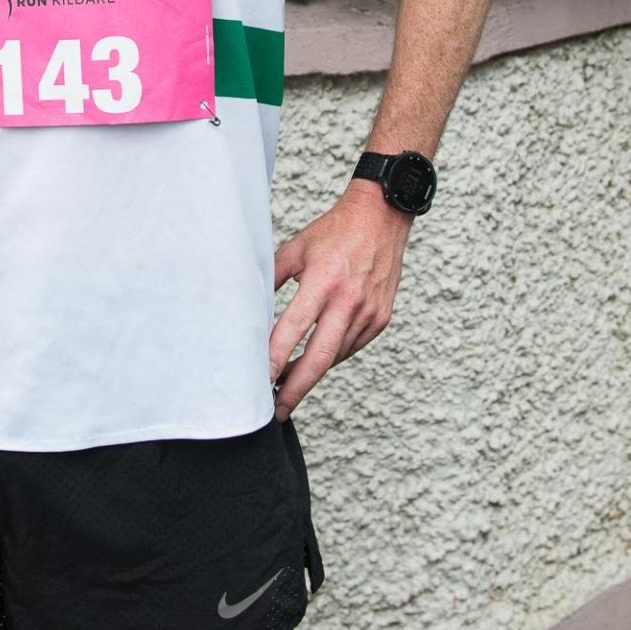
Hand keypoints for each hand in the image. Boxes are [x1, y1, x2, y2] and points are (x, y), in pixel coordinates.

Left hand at [269, 178, 411, 418]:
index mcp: (323, 281)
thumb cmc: (333, 232)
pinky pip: (350, 347)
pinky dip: (331, 357)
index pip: (294, 329)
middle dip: (295, 389)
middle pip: (319, 358)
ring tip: (286, 387)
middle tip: (276, 410)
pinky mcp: (380, 319)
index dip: (274, 359)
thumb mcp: (295, 249)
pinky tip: (314, 362)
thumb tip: (249, 309)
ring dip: (311, 375)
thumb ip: (271, 280)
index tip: (258, 381)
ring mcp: (368, 313)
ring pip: (336, 357)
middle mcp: (349, 300)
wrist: (381, 219)